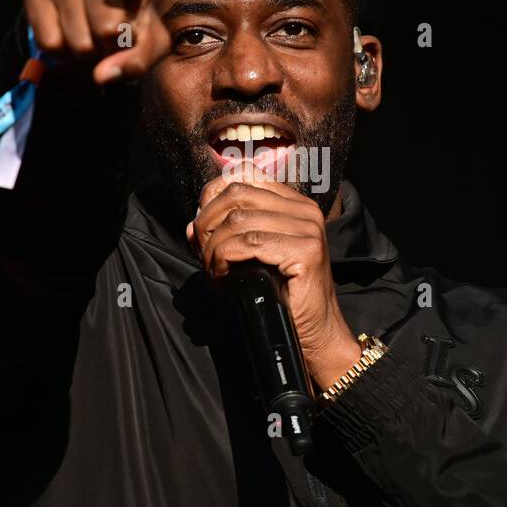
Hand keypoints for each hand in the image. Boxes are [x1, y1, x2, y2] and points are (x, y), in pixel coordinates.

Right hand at [23, 0, 171, 84]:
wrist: (96, 29)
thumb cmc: (134, 31)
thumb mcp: (150, 48)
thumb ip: (137, 61)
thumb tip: (101, 75)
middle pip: (107, 27)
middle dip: (111, 47)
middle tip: (113, 39)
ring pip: (79, 40)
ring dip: (87, 53)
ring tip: (92, 37)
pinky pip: (50, 41)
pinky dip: (62, 54)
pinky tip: (69, 37)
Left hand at [187, 162, 362, 390]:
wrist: (314, 332)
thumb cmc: (282, 296)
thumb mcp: (249, 257)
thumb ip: (224, 235)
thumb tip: (192, 226)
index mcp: (294, 203)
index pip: (244, 175)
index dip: (213, 196)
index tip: (203, 227)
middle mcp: (304, 210)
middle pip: (237, 194)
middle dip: (208, 222)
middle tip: (203, 253)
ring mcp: (308, 228)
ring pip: (238, 221)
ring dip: (213, 248)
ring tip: (214, 270)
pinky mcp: (306, 250)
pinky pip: (249, 243)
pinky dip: (224, 259)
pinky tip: (224, 277)